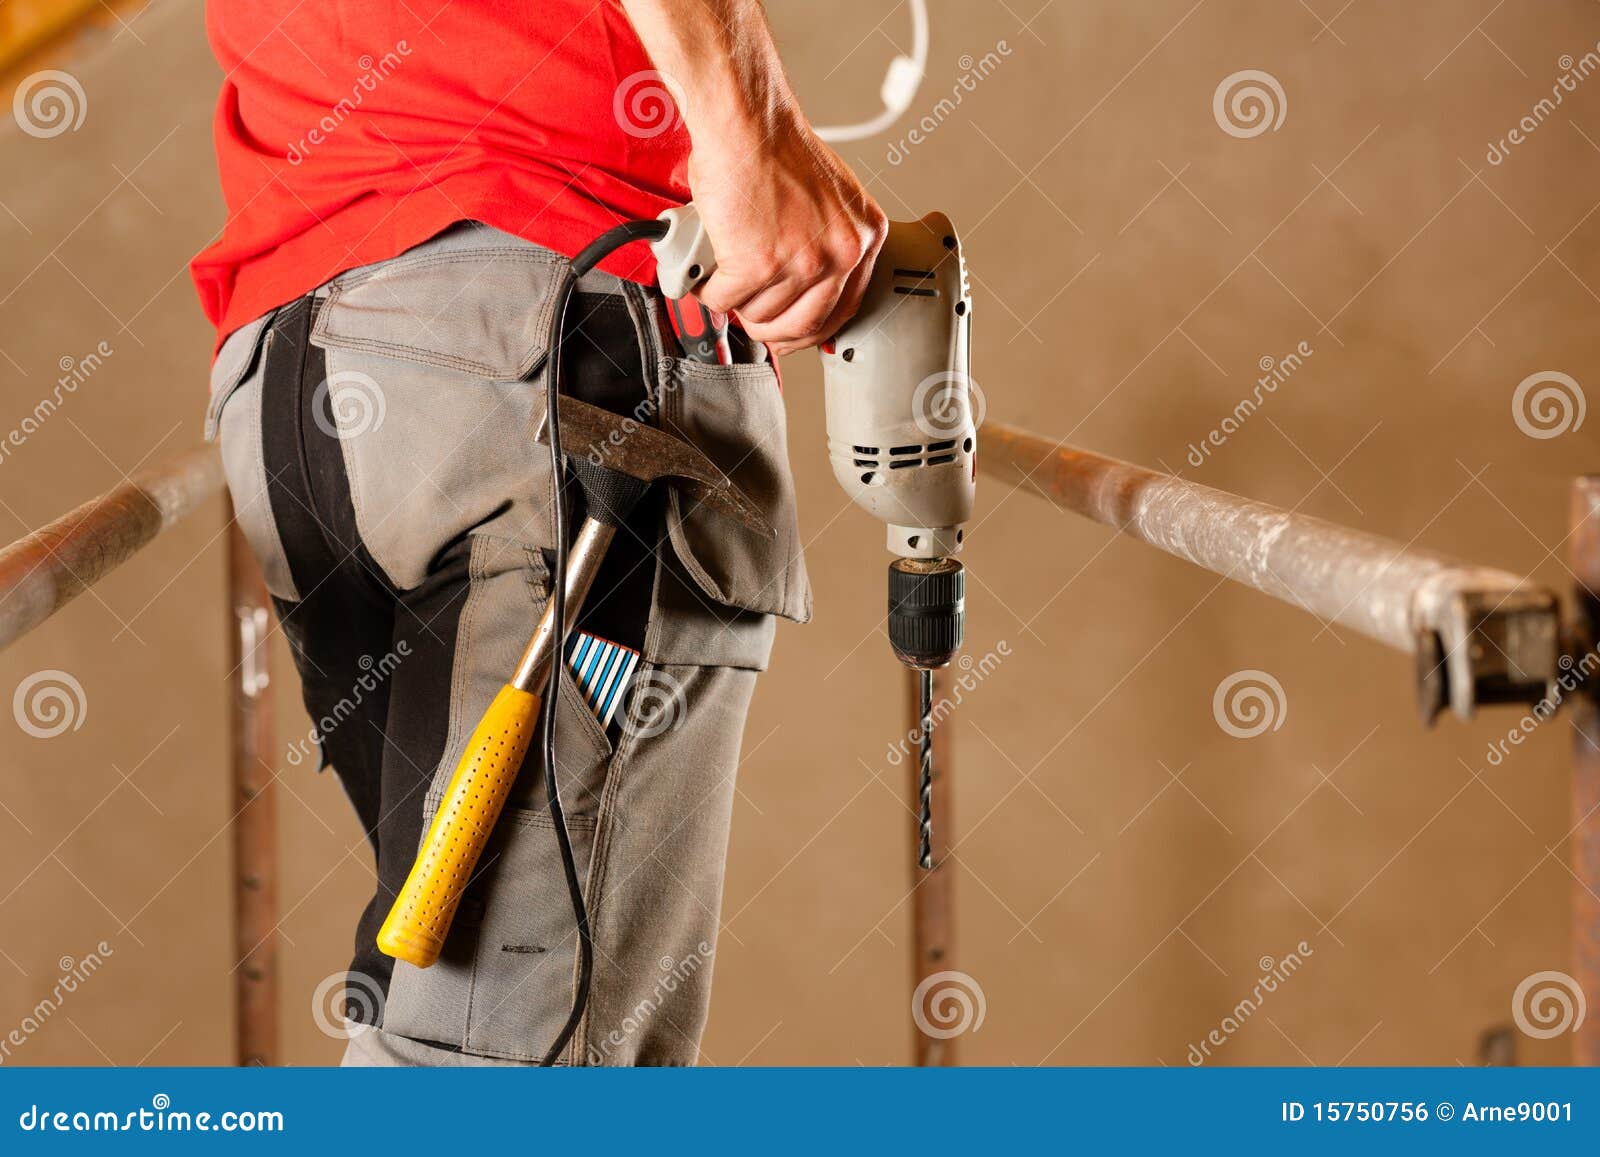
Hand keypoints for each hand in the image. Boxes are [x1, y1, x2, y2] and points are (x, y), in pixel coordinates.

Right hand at [687, 119, 886, 356]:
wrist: (745, 123)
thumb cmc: (774, 148)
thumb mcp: (827, 200)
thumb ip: (824, 243)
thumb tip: (802, 287)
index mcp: (864, 237)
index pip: (845, 309)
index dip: (810, 326)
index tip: (790, 329)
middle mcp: (841, 252)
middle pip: (805, 325)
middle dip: (771, 328)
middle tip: (749, 314)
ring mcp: (802, 262)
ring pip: (760, 315)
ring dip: (736, 298)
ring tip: (725, 269)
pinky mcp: (758, 265)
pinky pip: (725, 300)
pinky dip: (708, 287)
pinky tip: (706, 266)